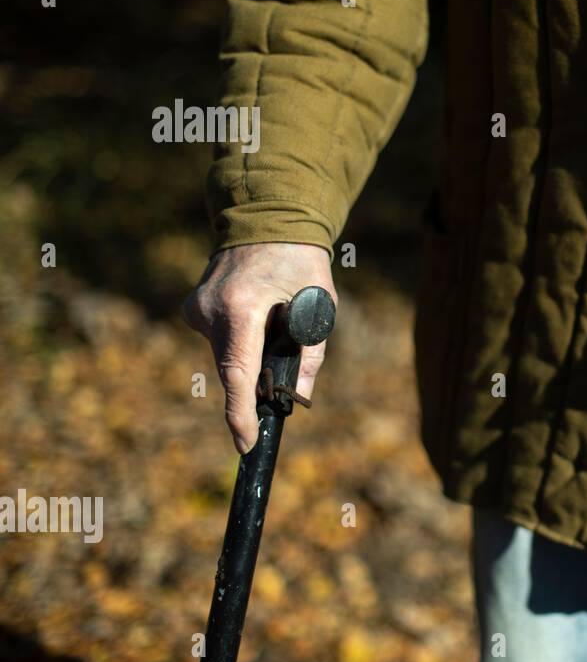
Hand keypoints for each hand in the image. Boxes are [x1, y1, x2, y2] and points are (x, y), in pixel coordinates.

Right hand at [183, 243, 335, 452]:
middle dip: (258, 378)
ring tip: (275, 319)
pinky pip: (219, 340)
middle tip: (286, 355)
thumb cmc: (301, 261)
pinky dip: (240, 340)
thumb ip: (310, 355)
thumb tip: (297, 398)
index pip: (238, 373)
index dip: (240, 413)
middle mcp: (209, 309)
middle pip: (234, 367)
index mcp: (241, 308)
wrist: (267, 218)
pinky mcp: (192, 308)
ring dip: (251, 354)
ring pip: (227, 355)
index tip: (244, 443)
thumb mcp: (320, 306)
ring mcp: (196, 308)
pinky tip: (258, 314)